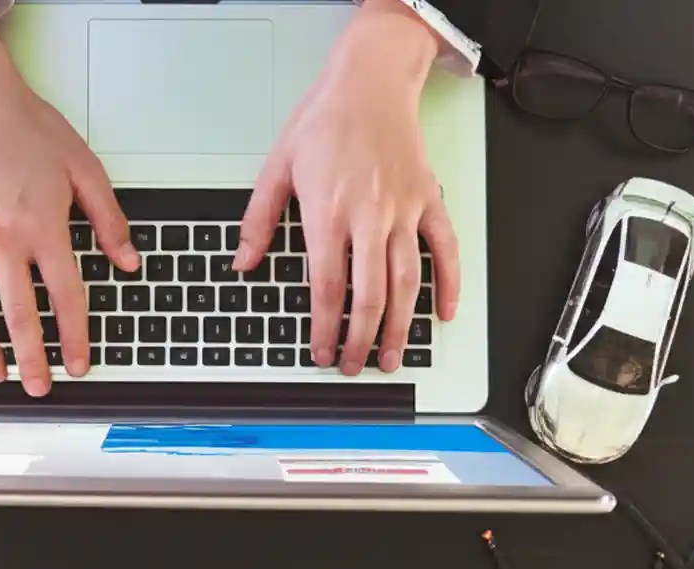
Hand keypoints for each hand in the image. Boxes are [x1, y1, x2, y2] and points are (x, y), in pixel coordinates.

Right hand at [0, 3, 137, 396]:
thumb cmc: (26, 125)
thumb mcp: (84, 168)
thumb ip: (108, 219)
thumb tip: (127, 259)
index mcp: (42, 227)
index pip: (64, 297)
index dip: (74, 336)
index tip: (78, 363)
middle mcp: (2, 239)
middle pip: (18, 314)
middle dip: (30, 357)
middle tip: (37, 387)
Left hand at [234, 0, 460, 375]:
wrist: (371, 80)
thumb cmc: (325, 119)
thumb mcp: (278, 165)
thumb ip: (259, 218)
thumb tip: (244, 261)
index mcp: (328, 211)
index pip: (328, 286)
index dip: (326, 327)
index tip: (322, 351)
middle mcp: (369, 215)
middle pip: (369, 294)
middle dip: (361, 338)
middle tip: (355, 364)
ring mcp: (404, 209)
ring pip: (407, 280)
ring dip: (400, 324)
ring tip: (391, 355)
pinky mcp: (428, 198)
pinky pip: (444, 248)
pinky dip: (449, 282)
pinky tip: (444, 313)